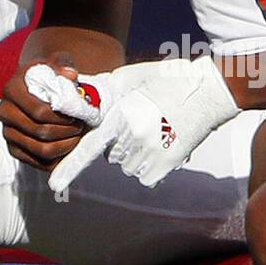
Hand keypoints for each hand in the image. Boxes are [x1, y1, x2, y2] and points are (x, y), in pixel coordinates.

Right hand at [0, 53, 105, 171]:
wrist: (37, 89)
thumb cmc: (50, 76)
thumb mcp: (57, 63)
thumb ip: (63, 64)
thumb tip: (70, 75)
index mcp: (12, 89)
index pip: (39, 111)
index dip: (63, 117)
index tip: (79, 114)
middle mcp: (4, 111)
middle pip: (40, 132)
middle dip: (67, 131)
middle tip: (81, 126)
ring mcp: (7, 132)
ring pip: (41, 150)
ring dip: (65, 146)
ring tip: (77, 136)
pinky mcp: (14, 149)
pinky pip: (38, 162)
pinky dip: (57, 158)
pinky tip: (68, 146)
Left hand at [50, 55, 239, 191]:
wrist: (210, 91)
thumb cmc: (171, 80)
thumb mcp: (135, 78)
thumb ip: (108, 91)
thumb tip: (85, 97)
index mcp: (123, 115)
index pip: (91, 146)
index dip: (71, 168)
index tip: (55, 186)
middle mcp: (135, 136)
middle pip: (113, 155)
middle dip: (120, 144)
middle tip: (141, 124)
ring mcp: (153, 152)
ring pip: (129, 167)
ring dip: (136, 156)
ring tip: (155, 133)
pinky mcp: (169, 162)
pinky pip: (147, 176)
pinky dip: (151, 167)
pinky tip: (163, 146)